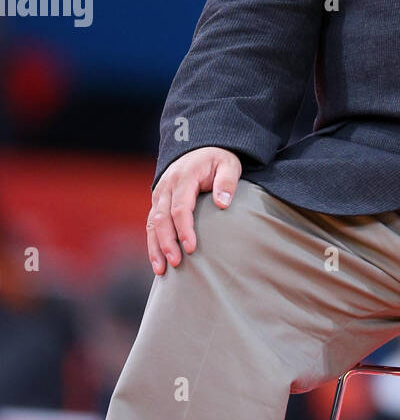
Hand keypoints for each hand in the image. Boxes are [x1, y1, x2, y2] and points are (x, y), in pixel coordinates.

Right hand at [146, 147, 241, 274]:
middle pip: (162, 218)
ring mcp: (160, 195)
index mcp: (184, 178)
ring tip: (161, 270)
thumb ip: (227, 182)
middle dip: (167, 243)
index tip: (191, 248)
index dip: (184, 229)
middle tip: (176, 263)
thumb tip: (222, 203)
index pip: (181, 207)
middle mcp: (167, 187)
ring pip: (152, 223)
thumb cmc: (218, 160)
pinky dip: (153, 243)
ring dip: (155, 247)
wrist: (200, 148)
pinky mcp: (158, 203)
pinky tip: (158, 262)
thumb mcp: (228, 165)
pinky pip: (151, 224)